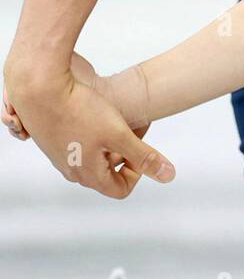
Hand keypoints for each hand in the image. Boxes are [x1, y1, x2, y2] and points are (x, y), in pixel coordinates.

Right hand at [2, 54, 172, 197]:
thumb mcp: (119, 134)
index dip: (138, 171)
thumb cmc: (79, 111)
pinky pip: (82, 141)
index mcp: (89, 175)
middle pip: (108, 170)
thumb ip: (144, 156)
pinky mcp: (54, 138)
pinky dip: (95, 129)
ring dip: (111, 138)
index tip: (141, 148)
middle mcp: (72, 170)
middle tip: (131, 126)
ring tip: (115, 116)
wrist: (40, 89)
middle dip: (126, 149)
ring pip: (96, 153)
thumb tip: (168, 175)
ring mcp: (61, 154)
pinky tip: (97, 110)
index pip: (121, 189)